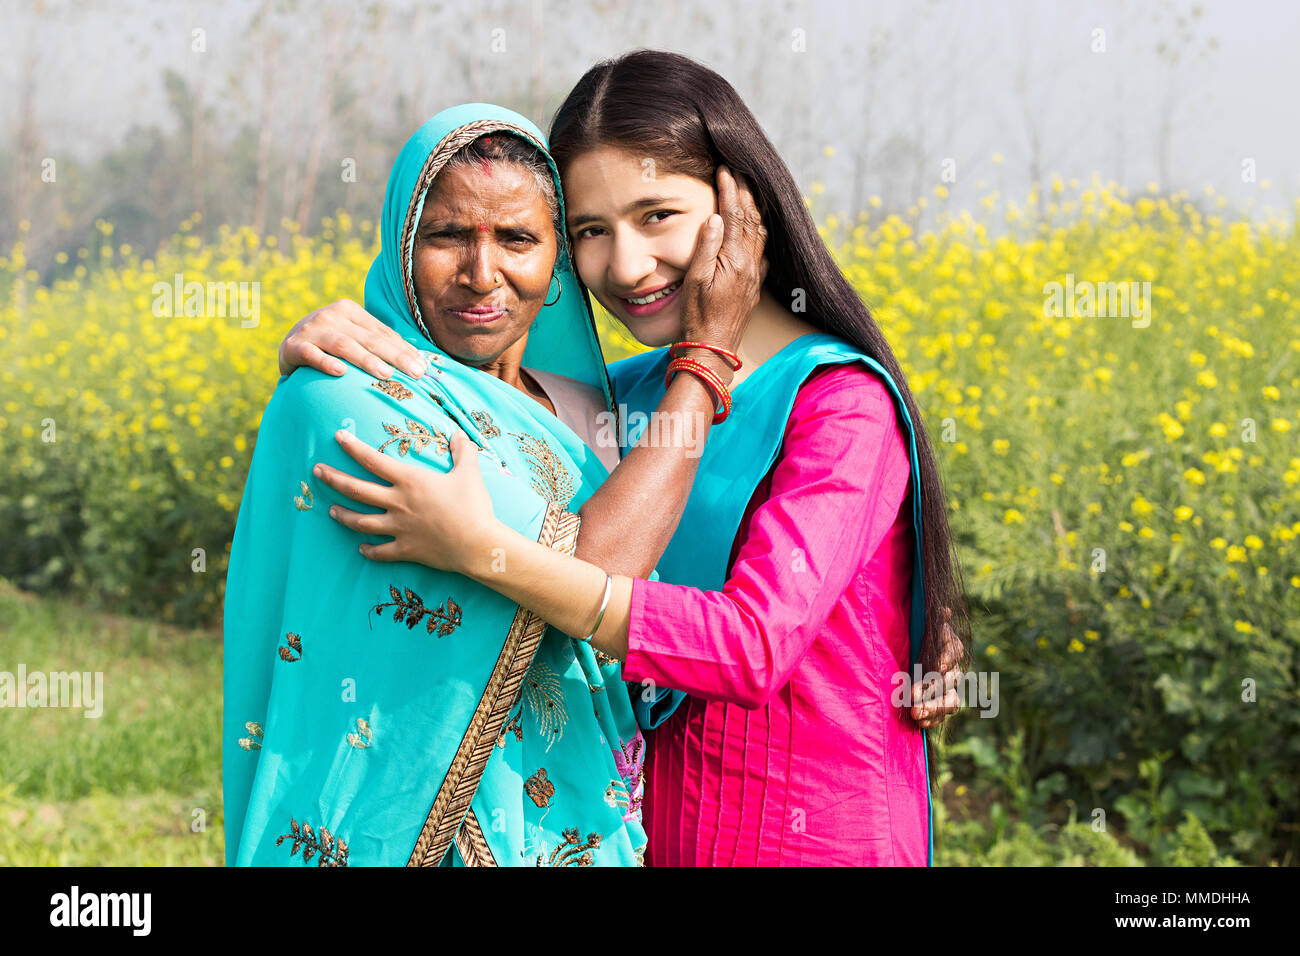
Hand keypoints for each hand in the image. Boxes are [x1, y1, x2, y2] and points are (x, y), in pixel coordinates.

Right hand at [279, 298, 430, 379]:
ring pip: (344, 345)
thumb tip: (418, 360)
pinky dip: (326, 363)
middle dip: (395, 356)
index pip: (382, 332)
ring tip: (386, 374)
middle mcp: (332, 316)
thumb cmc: (330, 344)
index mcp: (350, 310)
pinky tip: (341, 372)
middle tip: (416, 373)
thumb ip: (377, 342)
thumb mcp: (353, 336)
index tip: (423, 367)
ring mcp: (312, 330)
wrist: (289, 345)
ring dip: (366, 360)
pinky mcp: (294, 347)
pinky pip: (312, 355)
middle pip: (369, 338)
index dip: (404, 350)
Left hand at [313, 427, 497, 575]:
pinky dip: (369, 551)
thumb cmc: (473, 506)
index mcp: (409, 481)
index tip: (339, 436)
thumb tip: (459, 435)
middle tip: (317, 471)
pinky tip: (361, 549)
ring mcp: (398, 528)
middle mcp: (397, 503)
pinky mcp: (405, 549)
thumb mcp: (469, 473)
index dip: (354, 447)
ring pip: (361, 522)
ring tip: (331, 511)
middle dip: (334, 479)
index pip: (373, 460)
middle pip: (357, 490)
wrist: (477, 544)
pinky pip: (380, 552)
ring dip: (343, 515)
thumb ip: (463, 452)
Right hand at [678, 166, 767, 362]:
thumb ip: (706, 246)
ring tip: (748, 192)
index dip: (730, 190)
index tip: (725, 170)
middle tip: (738, 172)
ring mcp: (755, 276)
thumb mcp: (694, 279)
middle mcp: (750, 265)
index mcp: (734, 260)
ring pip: (760, 234)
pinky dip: (759, 233)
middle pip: (752, 220)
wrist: (713, 348)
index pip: (734, 215)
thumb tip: (716, 216)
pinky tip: (755, 230)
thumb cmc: (697, 316)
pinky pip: (762, 252)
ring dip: (754, 210)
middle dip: (745, 193)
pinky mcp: (754, 286)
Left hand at [910, 607, 963, 728]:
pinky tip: (919, 723)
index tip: (937, 666)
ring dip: (933, 708)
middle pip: (950, 682)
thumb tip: (944, 610)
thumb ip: (934, 620)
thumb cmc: (918, 639)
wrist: (910, 659)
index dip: (946, 659)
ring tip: (916, 713)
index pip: (954, 653)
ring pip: (950, 702)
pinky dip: (931, 720)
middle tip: (914, 694)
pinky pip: (941, 716)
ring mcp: (949, 691)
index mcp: (952, 649)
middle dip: (932, 689)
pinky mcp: (940, 706)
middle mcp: (954, 672)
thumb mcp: (924, 627)